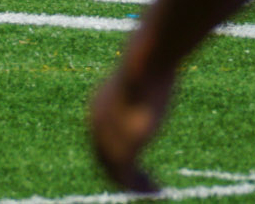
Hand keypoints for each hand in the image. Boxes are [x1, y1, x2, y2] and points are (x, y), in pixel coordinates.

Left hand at [87, 68, 172, 193]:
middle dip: (122, 172)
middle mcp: (97, 125)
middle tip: (142, 182)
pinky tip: (156, 190)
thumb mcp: (143, 76)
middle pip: (104, 157)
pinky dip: (140, 187)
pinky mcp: (122, 149)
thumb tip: (158, 71)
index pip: (102, 137)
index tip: (135, 161)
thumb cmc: (149, 64)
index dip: (117, 151)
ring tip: (152, 190)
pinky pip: (127, 178)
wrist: (144, 67)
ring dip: (134, 183)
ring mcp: (107, 138)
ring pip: (115, 171)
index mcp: (99, 107)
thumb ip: (145, 82)